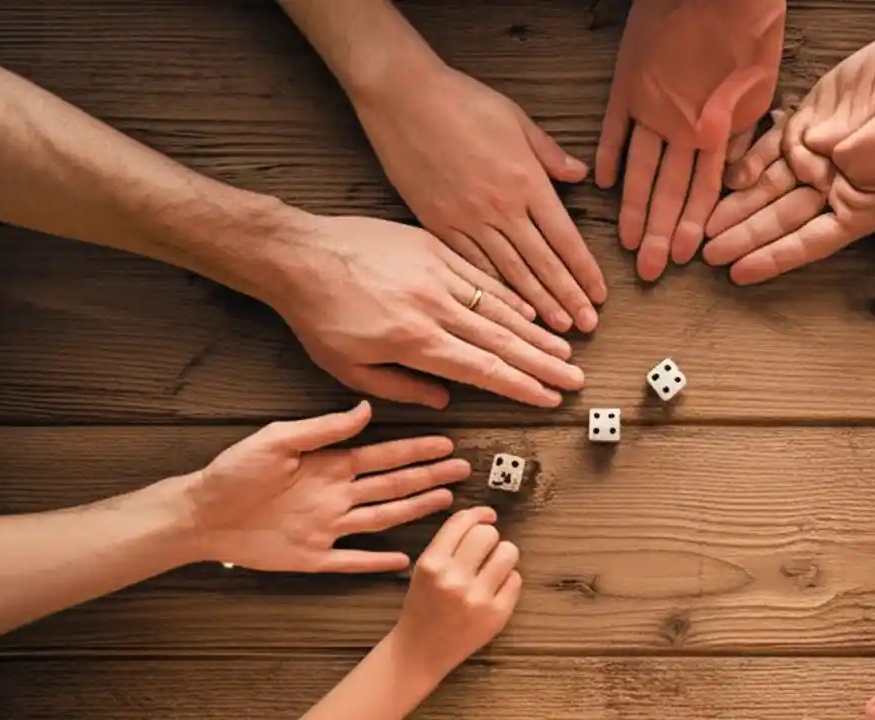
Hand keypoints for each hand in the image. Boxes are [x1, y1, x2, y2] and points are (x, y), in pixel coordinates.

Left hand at [188, 401, 465, 572]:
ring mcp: (327, 528)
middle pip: (393, 486)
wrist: (200, 514)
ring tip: (447, 503)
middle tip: (461, 470)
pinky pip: (351, 561)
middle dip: (428, 477)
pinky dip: (376, 563)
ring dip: (414, 511)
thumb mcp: (276, 440)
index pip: (384, 456)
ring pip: (383, 519)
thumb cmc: (232, 472)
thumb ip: (322, 429)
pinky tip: (403, 562)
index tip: (445, 443)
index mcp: (329, 466)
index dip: (416, 450)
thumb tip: (364, 409)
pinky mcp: (312, 558)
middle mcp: (336, 496)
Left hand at [268, 214, 582, 408]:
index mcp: (414, 339)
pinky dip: (509, 296)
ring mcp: (438, 272)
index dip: (520, 386)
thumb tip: (443, 399)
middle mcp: (434, 305)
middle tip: (575, 378)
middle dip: (543, 363)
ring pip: (499, 307)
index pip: (482, 369)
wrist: (299, 254)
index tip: (548, 398)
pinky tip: (531, 311)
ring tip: (564, 348)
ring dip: (536, 331)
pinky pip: (481, 277)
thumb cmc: (317, 316)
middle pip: (502, 340)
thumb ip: (400, 387)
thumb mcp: (348, 366)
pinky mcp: (434, 247)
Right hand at [352, 64, 604, 332]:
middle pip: (541, 263)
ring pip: (508, 272)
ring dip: (535, 304)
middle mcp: (500, 207)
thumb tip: (580, 174)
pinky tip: (504, 311)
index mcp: (525, 181)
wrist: (403, 96)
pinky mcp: (436, 224)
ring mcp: (466, 219)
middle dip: (567, 298)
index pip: (564, 238)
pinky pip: (470, 265)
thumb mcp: (516, 119)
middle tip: (586, 327)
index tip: (599, 296)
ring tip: (555, 331)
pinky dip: (490, 291)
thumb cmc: (461, 101)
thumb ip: (549, 153)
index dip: (584, 271)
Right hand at [390, 506, 520, 685]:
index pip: (462, 522)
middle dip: (490, 538)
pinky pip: (516, 579)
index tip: (488, 516)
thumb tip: (485, 516)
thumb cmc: (424, 606)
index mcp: (431, 564)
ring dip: (503, 556)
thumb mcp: (424, 569)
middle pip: (488, 534)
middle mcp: (453, 579)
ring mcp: (477, 598)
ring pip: (508, 552)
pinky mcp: (496, 615)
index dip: (479, 514)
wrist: (420, 652)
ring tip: (494, 567)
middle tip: (485, 551)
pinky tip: (495, 589)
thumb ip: (450, 542)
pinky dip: (508, 580)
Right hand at [596, 0, 783, 280]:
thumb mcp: (762, 87)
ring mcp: (650, 107)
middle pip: (667, 190)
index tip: (684, 258)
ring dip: (634, 208)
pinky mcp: (629, 83)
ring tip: (627, 241)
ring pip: (640, 169)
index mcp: (717, 129)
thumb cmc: (748, 26)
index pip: (702, 191)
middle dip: (659, 234)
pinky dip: (609, 156)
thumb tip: (732, 172)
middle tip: (648, 270)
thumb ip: (744, 132)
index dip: (693, 226)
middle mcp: (681, 127)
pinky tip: (605, 185)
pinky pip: (614, 129)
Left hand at [705, 22, 874, 290]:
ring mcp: (817, 152)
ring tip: (705, 223)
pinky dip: (749, 158)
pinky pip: (770, 143)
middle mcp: (833, 184)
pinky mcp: (808, 118)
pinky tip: (728, 176)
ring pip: (769, 184)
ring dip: (738, 203)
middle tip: (707, 252)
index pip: (808, 241)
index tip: (738, 273)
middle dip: (744, 235)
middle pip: (780, 217)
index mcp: (861, 207)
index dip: (773, 258)